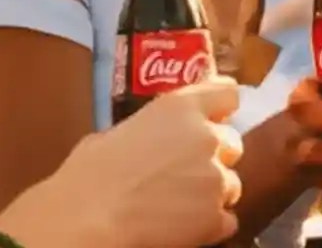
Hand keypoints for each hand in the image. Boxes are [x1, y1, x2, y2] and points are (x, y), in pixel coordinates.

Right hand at [0, 78, 241, 247]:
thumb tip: (144, 140)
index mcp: (180, 107)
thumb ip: (146, 129)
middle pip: (233, 142)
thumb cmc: (88, 173)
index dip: (223, 107)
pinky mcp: (215, 217)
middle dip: (215, 155)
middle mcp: (207, 137)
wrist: (88, 217)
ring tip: (181, 205)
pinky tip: (185, 227)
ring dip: (212, 191)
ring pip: (232, 183)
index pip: (227, 93)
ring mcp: (216, 178)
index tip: (218, 116)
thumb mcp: (114, 132)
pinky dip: (211, 224)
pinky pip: (227, 219)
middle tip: (187, 171)